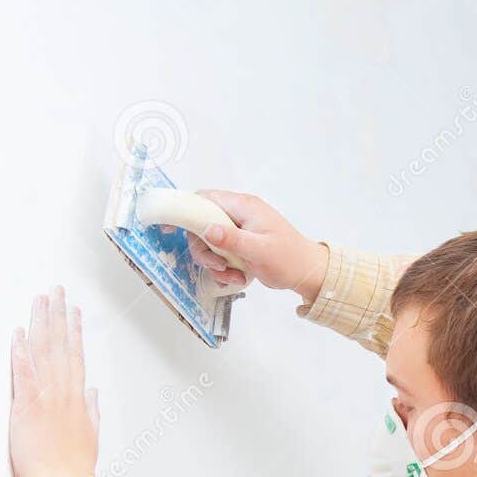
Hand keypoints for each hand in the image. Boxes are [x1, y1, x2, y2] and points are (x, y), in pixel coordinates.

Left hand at [10, 286, 99, 476]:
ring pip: (44, 351)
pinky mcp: (27, 407)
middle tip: (56, 290)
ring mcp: (46, 397)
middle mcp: (64, 392)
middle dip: (58, 314)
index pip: (76, 355)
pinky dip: (19, 352)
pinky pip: (23, 373)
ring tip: (40, 300)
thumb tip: (94, 394)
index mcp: (78, 399)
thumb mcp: (90, 437)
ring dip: (41, 322)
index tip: (73, 310)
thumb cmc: (74, 469)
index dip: (74, 330)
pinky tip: (17, 332)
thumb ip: (92, 411)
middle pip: (61, 344)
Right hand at [183, 191, 328, 305]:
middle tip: (218, 267)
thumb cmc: (289, 258)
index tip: (170, 227)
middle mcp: (238, 214)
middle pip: (202, 226)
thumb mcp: (259, 250)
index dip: (184, 210)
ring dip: (216, 265)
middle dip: (205, 251)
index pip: (204, 199)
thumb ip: (232, 239)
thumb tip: (207, 229)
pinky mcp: (238, 245)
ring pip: (209, 244)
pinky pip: (219, 255)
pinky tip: (238, 278)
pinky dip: (224, 270)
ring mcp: (238, 230)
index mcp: (243, 206)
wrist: (306, 272)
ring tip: (234, 276)